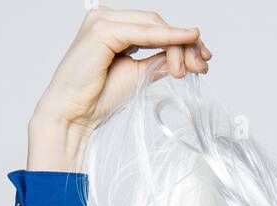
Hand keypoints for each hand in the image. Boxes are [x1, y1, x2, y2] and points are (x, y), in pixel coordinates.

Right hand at [28, 6, 210, 167]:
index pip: (155, 27)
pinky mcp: (102, 29)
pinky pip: (143, 32)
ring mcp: (103, 20)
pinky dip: (167, 38)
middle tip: (203, 64)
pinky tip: (185, 42)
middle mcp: (107, 18)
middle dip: (184, 43)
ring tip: (192, 67)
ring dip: (177, 45)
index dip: (182, 40)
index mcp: (115, 28)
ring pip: (153, 25)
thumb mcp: (138, 77)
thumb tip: (187, 59)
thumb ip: (158, 63)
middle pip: (157, 23)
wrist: (73, 115)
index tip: (203, 59)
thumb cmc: (98, 99)